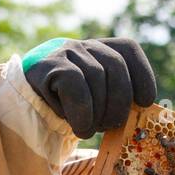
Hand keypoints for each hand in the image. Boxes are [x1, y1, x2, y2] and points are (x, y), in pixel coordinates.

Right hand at [22, 38, 156, 138]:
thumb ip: (118, 100)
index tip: (145, 102)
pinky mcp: (49, 66)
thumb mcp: (98, 101)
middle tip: (111, 125)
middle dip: (119, 102)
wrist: (29, 104)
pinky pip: (76, 86)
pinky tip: (80, 127)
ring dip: (97, 112)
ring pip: (96, 77)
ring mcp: (67, 52)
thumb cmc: (71, 108)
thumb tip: (141, 115)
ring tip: (89, 129)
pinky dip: (83, 113)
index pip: (128, 50)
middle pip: (116, 67)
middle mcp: (87, 45)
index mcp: (103, 51)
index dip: (142, 75)